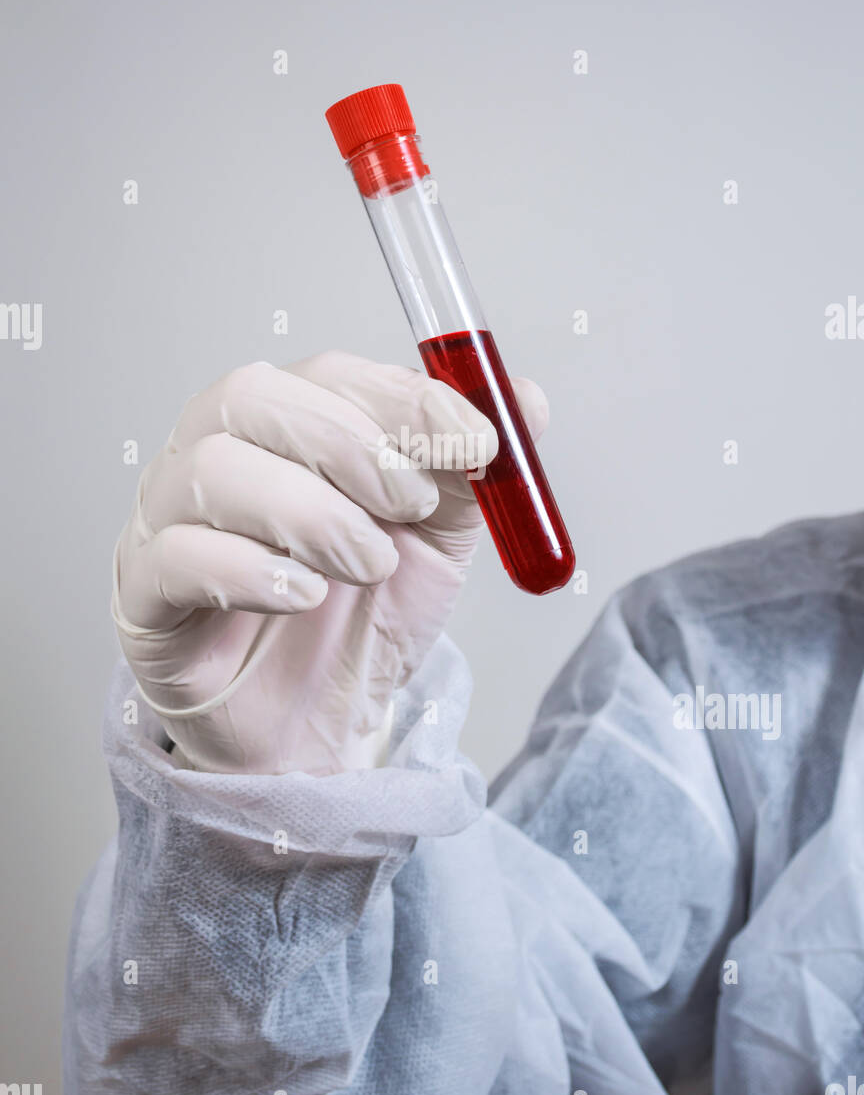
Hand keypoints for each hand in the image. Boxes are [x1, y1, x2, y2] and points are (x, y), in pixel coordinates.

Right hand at [112, 353, 546, 773]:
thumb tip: (525, 399)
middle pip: (251, 398)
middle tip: (412, 503)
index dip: (402, 398)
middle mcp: (216, 452)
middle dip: (350, 446)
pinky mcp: (144, 594)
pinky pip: (173, 558)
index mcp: (286, 422)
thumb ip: (474, 467)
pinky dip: (250, 569)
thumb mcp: (438, 535)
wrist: (319, 721)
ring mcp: (168, 518)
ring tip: (367, 562)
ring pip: (210, 471)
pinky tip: (305, 595)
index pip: (327, 373)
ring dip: (309, 512)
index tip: (473, 441)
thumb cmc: (363, 613)